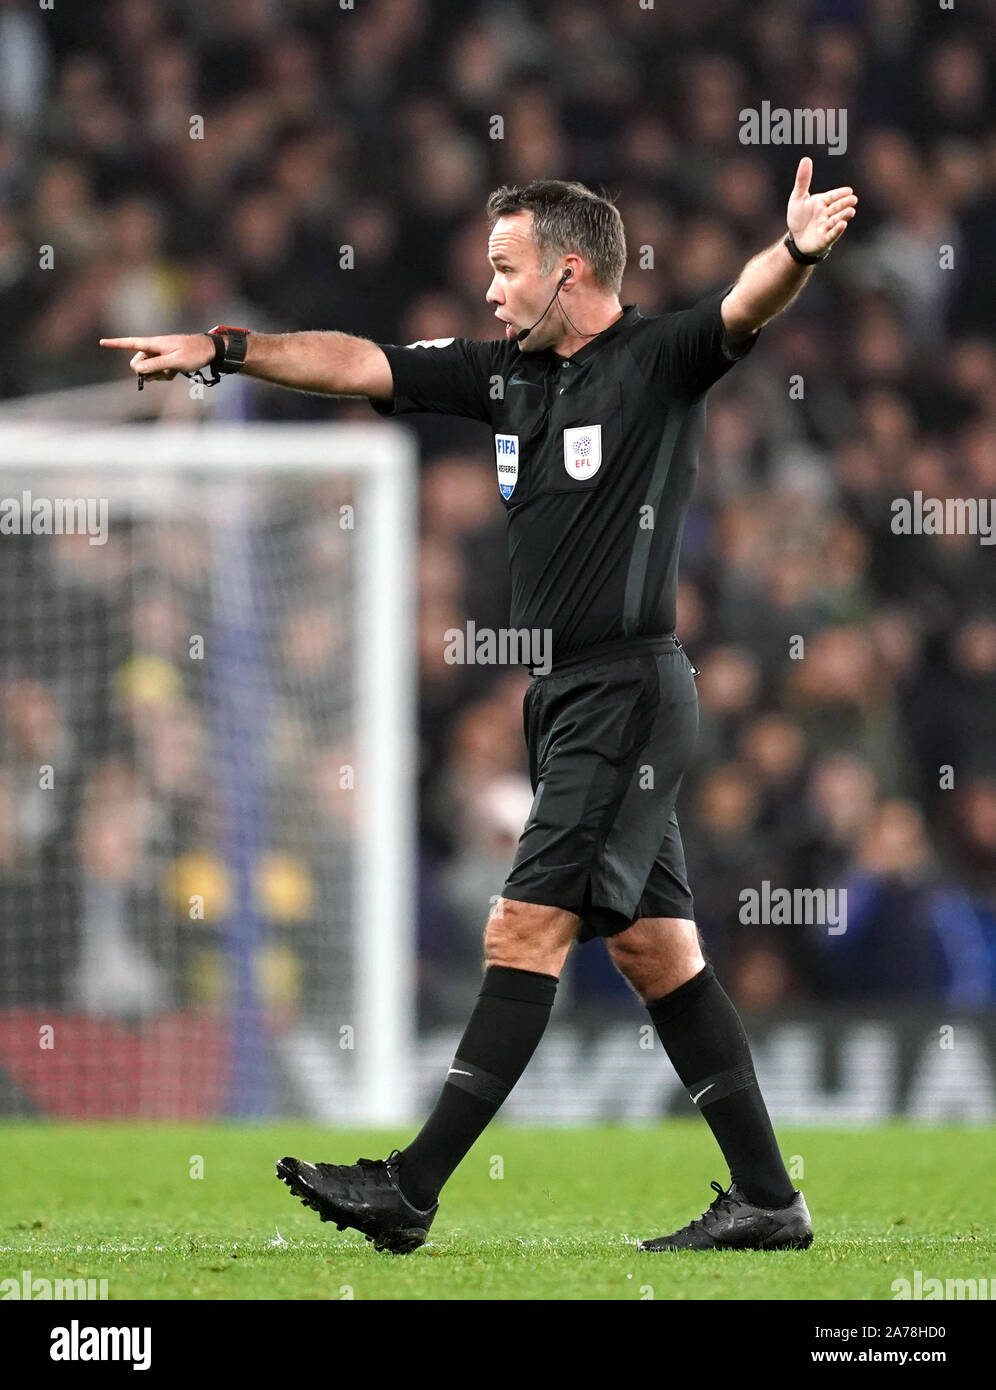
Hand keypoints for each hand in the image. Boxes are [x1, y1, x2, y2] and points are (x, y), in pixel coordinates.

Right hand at [98, 333, 215, 381]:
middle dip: (146, 372)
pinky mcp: (166, 359)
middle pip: (139, 362)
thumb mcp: (174, 361)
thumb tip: (136, 368)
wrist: (210, 350)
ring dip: (157, 375)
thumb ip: (155, 365)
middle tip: (161, 374)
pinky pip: (158, 370)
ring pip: (149, 368)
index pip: (131, 343)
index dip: (115, 344)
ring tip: (172, 372)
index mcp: (154, 343)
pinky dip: (164, 374)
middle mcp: (155, 347)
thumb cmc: (193, 353)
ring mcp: (161, 354)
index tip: (101, 342)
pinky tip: (175, 373)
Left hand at [786, 157, 857, 256]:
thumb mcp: (798, 198)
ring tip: (851, 211)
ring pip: (836, 220)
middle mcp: (827, 214)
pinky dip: (837, 230)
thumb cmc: (799, 217)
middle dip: (844, 203)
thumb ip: (803, 180)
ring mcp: (827, 227)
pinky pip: (831, 234)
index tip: (848, 190)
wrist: (795, 239)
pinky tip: (843, 225)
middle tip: (853, 199)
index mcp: (822, 202)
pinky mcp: (824, 239)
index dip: (839, 194)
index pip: (832, 196)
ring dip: (843, 216)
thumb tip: (806, 159)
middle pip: (837, 207)